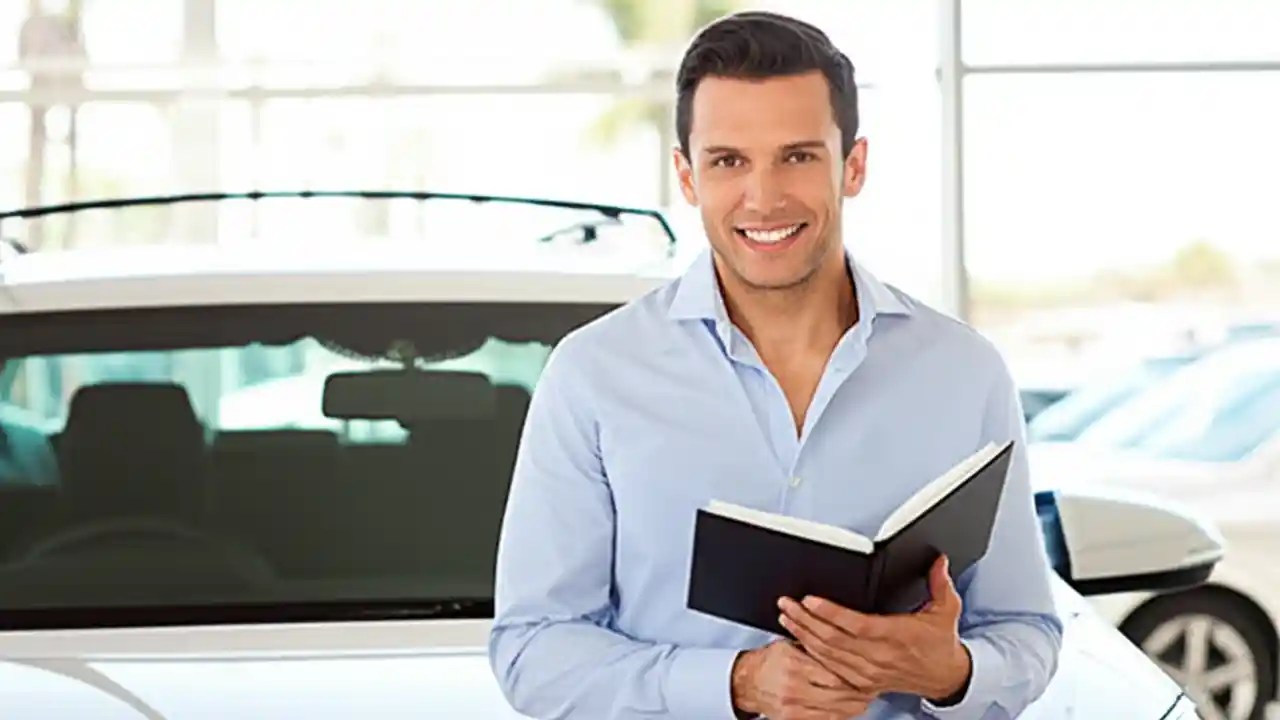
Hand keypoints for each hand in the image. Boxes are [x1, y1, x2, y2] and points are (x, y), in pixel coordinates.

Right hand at [731, 640, 876, 718]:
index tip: (866, 673)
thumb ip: (814, 646)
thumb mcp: (790, 645)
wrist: (747, 682)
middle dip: (858, 694)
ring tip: (865, 701)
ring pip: (834, 711)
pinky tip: (848, 711)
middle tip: (871, 689)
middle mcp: (794, 687)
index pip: (833, 672)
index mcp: (795, 664)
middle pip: (837, 694)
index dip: (853, 675)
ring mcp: (793, 706)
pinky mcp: (792, 719)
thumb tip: (842, 641)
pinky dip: (839, 716)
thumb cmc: (770, 661)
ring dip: (853, 707)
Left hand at [777, 555, 972, 702]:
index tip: (810, 599)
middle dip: (806, 620)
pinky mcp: (863, 682)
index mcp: (897, 635)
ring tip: (787, 616)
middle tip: (787, 603)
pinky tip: (799, 639)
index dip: (831, 613)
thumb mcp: (946, 610)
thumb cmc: (940, 643)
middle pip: (834, 639)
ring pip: (828, 654)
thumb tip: (939, 560)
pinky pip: (831, 668)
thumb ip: (940, 583)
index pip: (857, 625)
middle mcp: (880, 656)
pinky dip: (812, 653)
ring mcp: (869, 672)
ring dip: (804, 635)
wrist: (944, 677)